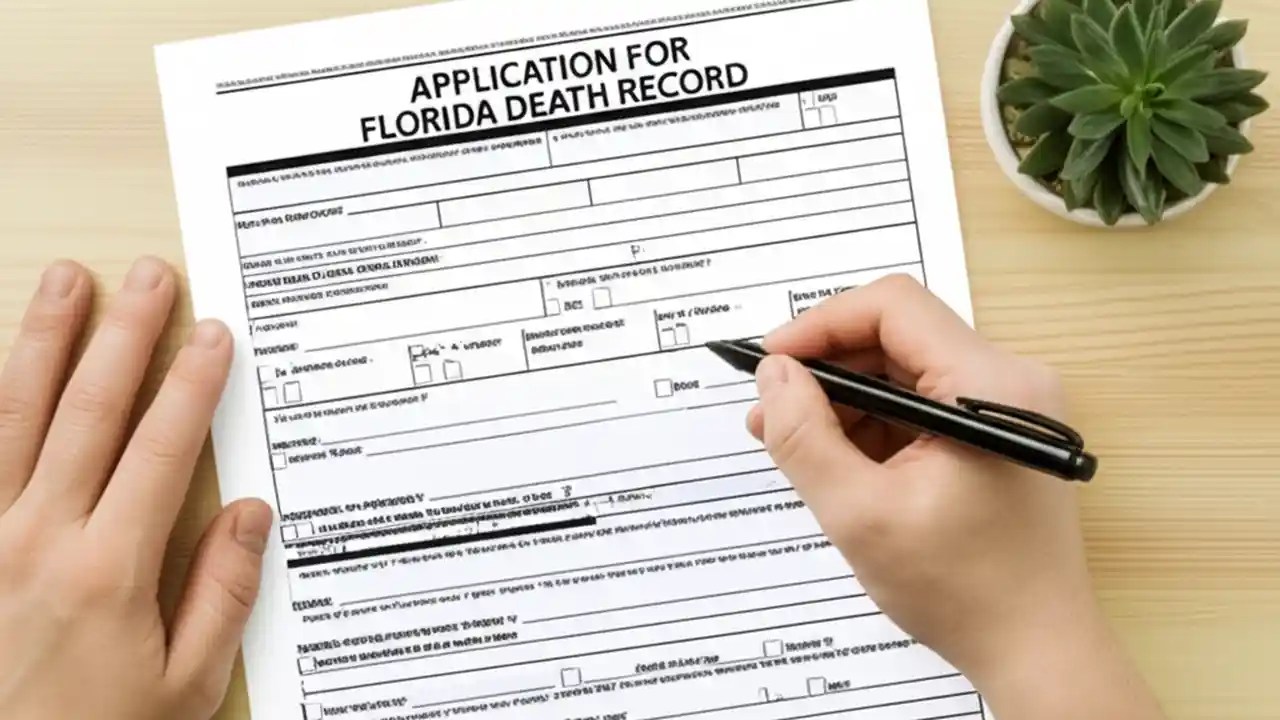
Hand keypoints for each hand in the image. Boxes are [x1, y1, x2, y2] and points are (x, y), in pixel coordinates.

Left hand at [0, 258, 270, 719]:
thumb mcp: (183, 688)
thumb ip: (221, 596)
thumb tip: (249, 515)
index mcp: (108, 569)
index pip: (160, 449)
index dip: (191, 385)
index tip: (213, 335)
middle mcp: (38, 538)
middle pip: (88, 411)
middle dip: (124, 335)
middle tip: (148, 277)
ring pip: (14, 416)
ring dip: (43, 341)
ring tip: (65, 283)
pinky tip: (0, 368)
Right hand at [748, 275, 1163, 719]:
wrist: (1036, 650)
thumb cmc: (968, 593)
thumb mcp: (861, 514)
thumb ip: (806, 437)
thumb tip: (774, 376)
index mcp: (989, 388)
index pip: (893, 308)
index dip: (821, 325)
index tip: (773, 362)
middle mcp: (1009, 383)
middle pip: (897, 336)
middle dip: (827, 369)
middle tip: (772, 410)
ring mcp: (1007, 408)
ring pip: (905, 370)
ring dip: (846, 399)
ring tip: (796, 443)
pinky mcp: (996, 433)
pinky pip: (921, 403)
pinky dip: (874, 423)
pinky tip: (838, 459)